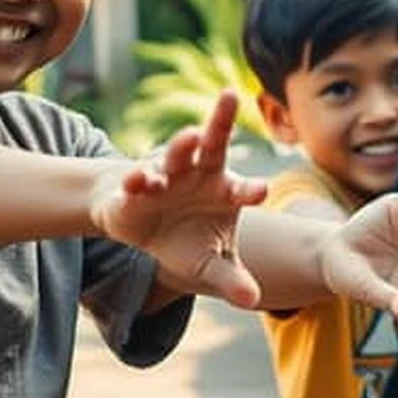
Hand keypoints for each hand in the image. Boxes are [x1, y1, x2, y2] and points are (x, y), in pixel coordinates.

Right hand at [93, 91, 272, 305]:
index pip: (242, 187)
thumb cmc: (186, 240)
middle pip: (213, 143)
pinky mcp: (135, 186)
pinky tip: (139, 180)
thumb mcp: (209, 265)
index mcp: (224, 190)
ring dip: (180, 146)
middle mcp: (199, 174)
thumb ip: (231, 279)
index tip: (262, 190)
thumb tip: (252, 301)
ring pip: (174, 154)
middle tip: (229, 97)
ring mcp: (167, 175)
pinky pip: (137, 179)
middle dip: (221, 121)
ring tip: (188, 138)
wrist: (141, 227)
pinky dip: (138, 179)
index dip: (250, 189)